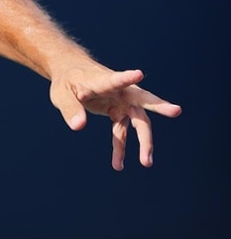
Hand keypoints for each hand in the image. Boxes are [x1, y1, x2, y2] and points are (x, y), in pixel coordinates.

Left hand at [49, 64, 180, 169]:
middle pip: (142, 99)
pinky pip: (123, 131)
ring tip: (146, 162)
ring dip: (144, 141)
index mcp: (103, 81)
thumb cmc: (66, 82)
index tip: (139, 74)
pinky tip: (118, 164)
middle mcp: (119, 91)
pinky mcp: (119, 111)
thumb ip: (70, 108)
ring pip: (139, 121)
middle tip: (176, 111)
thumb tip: (78, 126)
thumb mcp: (61, 94)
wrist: (71, 76)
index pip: (116, 79)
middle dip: (159, 106)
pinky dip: (121, 147)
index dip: (127, 77)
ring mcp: (122, 102)